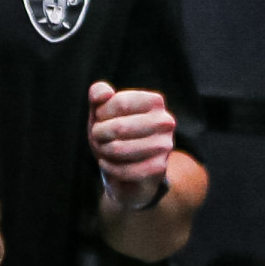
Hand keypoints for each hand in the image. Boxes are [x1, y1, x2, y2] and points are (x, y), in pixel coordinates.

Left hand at [88, 81, 174, 207]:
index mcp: (155, 102)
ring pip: (119, 149)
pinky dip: (110, 168)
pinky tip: (110, 165)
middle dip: (99, 135)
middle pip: (119, 126)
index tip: (101, 120)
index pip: (120, 102)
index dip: (101, 114)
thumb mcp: (102, 112)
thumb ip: (99, 94)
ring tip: (106, 151)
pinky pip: (125, 169)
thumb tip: (103, 94)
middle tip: (99, 139)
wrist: (129, 171)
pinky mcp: (159, 167)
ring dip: (103, 152)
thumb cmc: (114, 136)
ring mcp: (165, 145)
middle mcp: (166, 121)